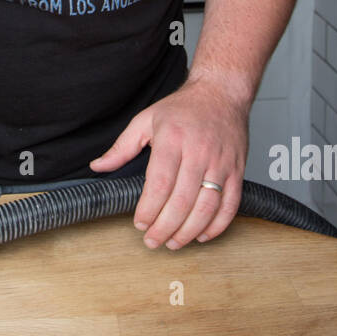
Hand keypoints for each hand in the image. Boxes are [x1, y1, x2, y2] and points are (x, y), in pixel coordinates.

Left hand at [88, 78, 247, 248]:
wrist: (222, 92)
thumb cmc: (183, 108)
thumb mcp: (146, 119)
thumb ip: (122, 146)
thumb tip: (99, 166)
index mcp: (173, 139)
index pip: (160, 183)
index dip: (149, 209)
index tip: (139, 224)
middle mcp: (199, 152)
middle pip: (182, 200)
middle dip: (165, 227)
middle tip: (152, 241)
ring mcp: (221, 162)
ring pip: (207, 207)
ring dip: (189, 231)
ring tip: (173, 243)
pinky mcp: (237, 170)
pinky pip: (230, 204)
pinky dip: (217, 226)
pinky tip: (201, 235)